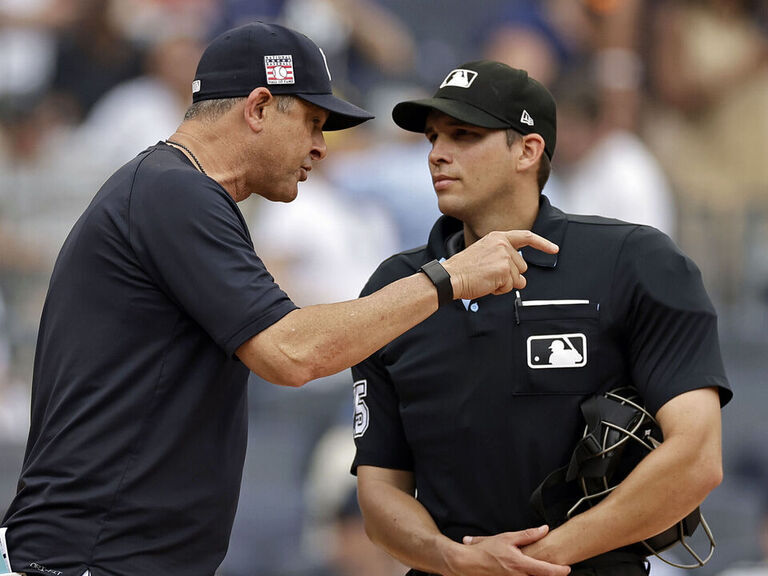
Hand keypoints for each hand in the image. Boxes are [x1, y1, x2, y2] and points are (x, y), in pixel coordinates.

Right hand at [441, 230, 557, 300]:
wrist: (450, 277)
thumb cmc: (463, 269)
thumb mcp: (485, 256)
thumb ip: (505, 260)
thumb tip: (522, 280)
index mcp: (497, 237)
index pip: (526, 237)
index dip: (542, 244)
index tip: (554, 249)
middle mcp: (503, 244)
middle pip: (522, 266)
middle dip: (509, 276)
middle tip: (489, 275)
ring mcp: (504, 256)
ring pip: (517, 278)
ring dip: (504, 284)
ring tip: (486, 279)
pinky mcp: (504, 270)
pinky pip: (510, 286)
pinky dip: (499, 290)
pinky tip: (487, 284)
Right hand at [445, 526, 569, 575]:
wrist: (469, 563)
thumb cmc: (486, 551)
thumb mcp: (507, 538)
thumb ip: (528, 535)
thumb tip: (544, 529)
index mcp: (520, 564)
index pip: (545, 570)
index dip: (559, 571)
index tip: (568, 569)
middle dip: (552, 575)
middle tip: (560, 570)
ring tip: (547, 571)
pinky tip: (530, 572)